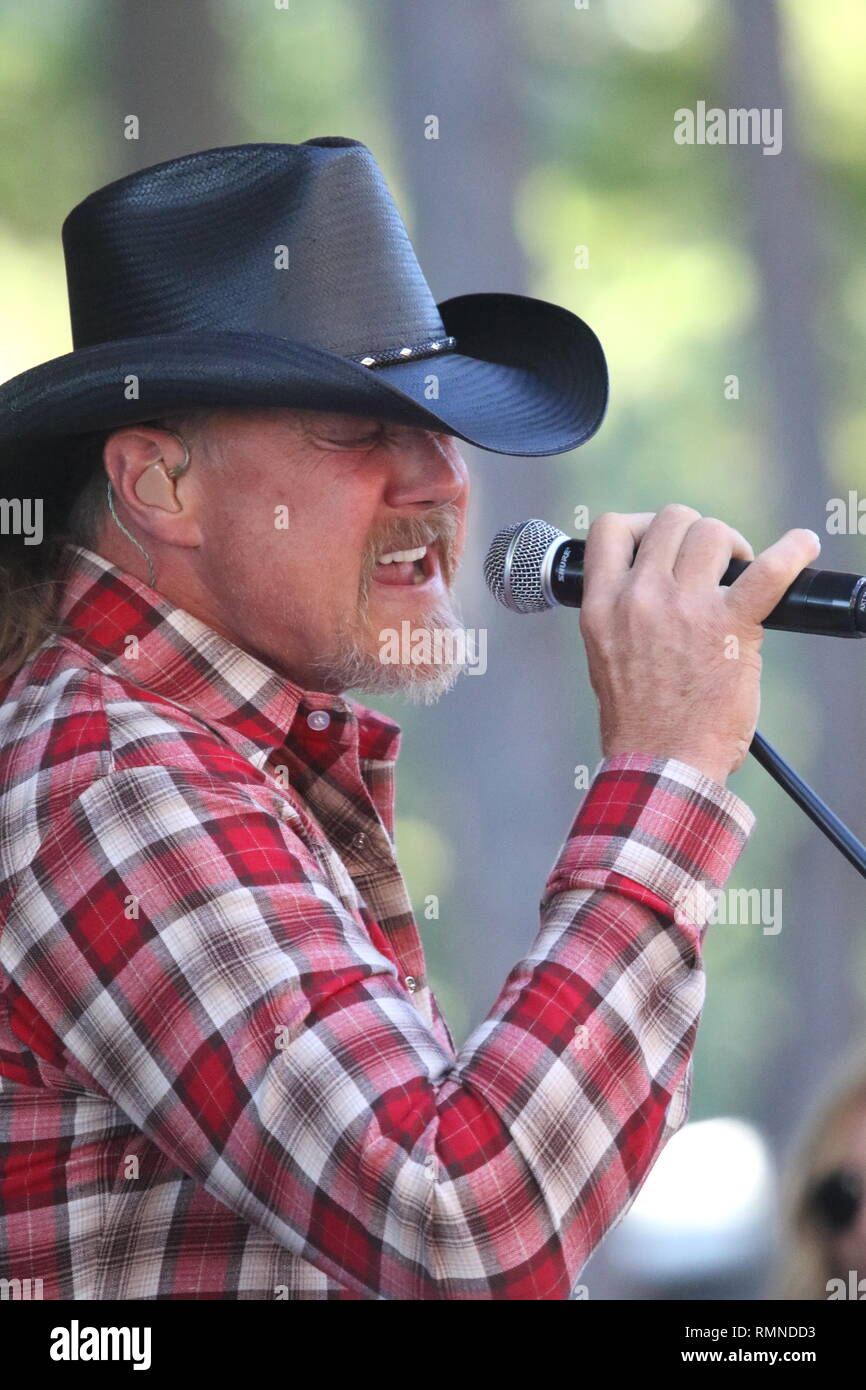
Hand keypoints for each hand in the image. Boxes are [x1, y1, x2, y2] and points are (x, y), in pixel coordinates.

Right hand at [578, 504, 820, 784]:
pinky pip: (769, 571)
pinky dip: (793, 552)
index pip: (609, 530)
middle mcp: (639, 599)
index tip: (660, 543)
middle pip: (671, 521)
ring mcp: (684, 608)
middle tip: (712, 564)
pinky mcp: (730, 625)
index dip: (640, 526)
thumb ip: (622, 615)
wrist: (662, 765)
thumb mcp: (605, 658)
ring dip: (730, 545)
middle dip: (695, 534)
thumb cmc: (638, 723)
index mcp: (602, 607)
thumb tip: (651, 584)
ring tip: (743, 570)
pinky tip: (804, 546)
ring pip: (711, 533)